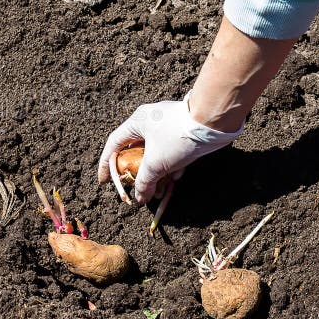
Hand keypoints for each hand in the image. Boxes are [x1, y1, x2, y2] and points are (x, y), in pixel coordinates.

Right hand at [98, 93, 242, 203]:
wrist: (213, 121)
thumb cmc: (178, 137)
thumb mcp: (156, 163)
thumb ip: (144, 182)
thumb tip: (140, 197)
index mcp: (136, 121)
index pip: (114, 144)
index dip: (106, 165)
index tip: (105, 182)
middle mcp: (149, 121)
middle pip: (135, 151)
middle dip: (137, 173)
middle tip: (137, 188)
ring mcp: (167, 125)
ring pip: (155, 153)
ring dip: (156, 173)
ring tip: (159, 191)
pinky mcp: (182, 131)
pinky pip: (170, 150)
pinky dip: (171, 165)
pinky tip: (176, 179)